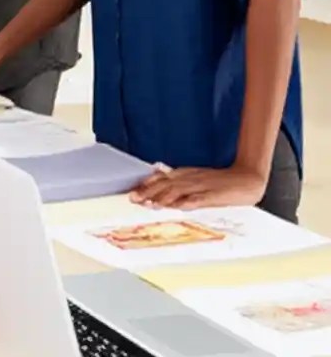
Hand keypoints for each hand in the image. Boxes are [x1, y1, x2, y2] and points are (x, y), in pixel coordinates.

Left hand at [129, 164, 267, 209]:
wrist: (249, 177)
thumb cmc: (221, 181)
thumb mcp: (196, 179)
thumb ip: (179, 184)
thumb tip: (160, 190)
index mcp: (186, 175)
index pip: (161, 179)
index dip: (146, 186)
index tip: (132, 193)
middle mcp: (191, 178)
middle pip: (166, 184)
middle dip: (148, 192)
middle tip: (134, 199)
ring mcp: (203, 186)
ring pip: (179, 190)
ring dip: (163, 197)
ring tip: (151, 204)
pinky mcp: (215, 195)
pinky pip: (200, 198)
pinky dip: (189, 201)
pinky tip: (179, 206)